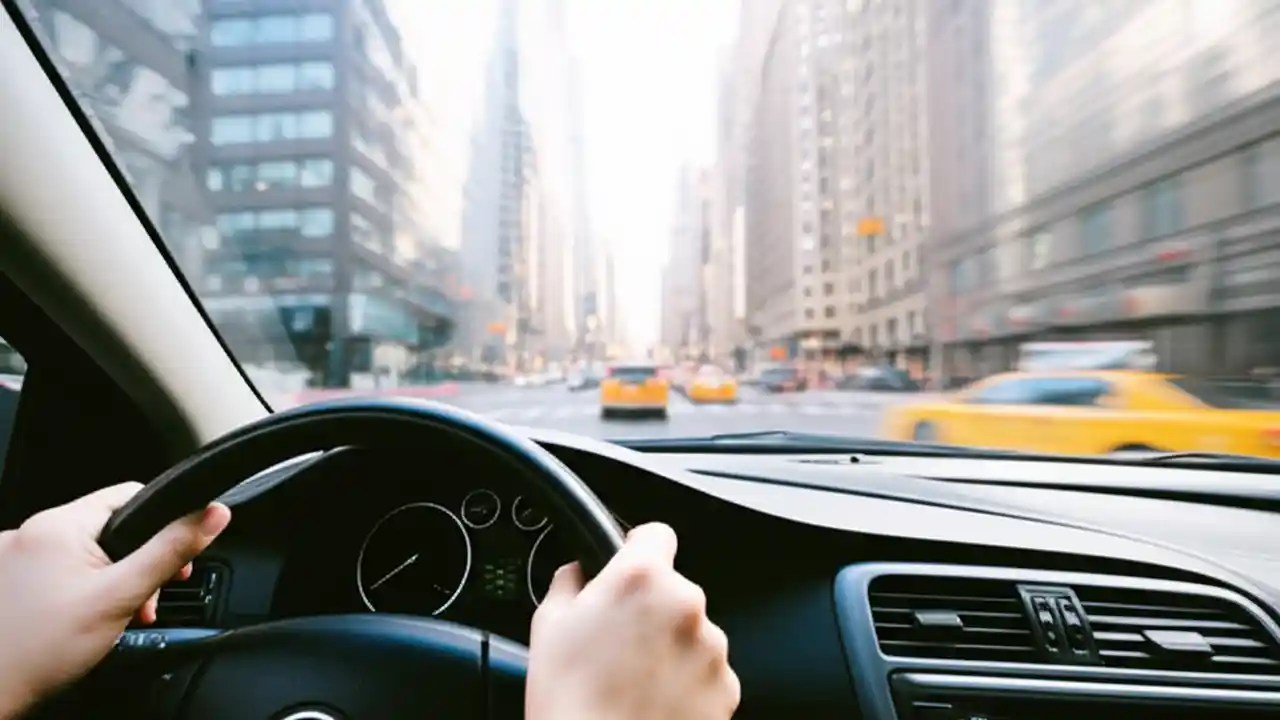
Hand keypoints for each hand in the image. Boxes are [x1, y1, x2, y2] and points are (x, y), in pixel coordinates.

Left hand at [0, 482, 229, 716]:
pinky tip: (85, 615)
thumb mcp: (122, 596)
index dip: (163, 523)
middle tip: (147, 599)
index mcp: (58, 524)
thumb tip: (212, 514)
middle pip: (109, 529)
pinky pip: (59, 569)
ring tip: (117, 614)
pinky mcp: (8, 579)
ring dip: (111, 579)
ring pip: (85, 552)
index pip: (128, 496)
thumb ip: (170, 550)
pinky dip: (80, 588)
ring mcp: (12, 556)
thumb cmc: (43, 650)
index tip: (177, 558)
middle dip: (137, 563)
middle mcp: (29, 532)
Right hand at [526, 523, 738, 719]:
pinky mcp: (726, 686)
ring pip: (692, 632)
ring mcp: (711, 647)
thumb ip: (570, 582)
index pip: (656, 534)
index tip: (629, 564)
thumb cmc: (570, 702)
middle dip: (651, 609)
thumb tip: (578, 573)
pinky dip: (687, 682)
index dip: (638, 549)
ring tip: (634, 680)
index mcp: (641, 578)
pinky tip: (655, 702)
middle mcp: (685, 604)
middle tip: (618, 642)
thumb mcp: (548, 625)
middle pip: (673, 590)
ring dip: (671, 646)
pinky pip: (707, 671)